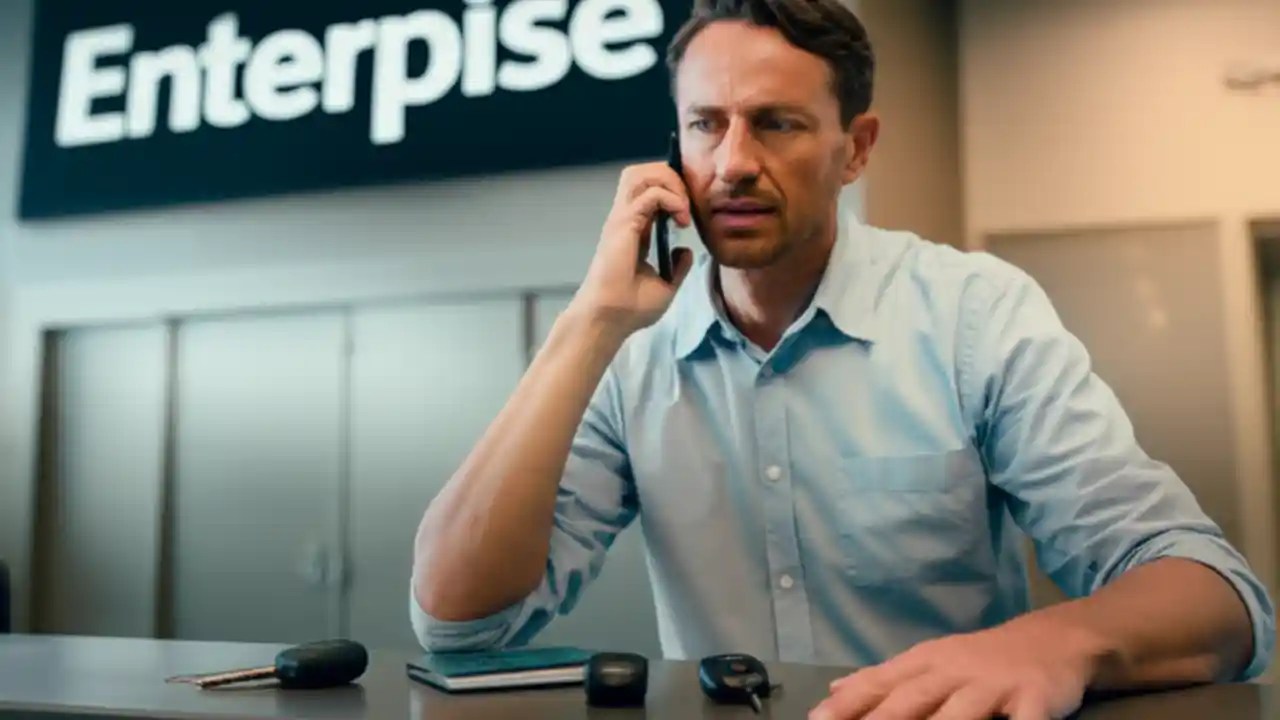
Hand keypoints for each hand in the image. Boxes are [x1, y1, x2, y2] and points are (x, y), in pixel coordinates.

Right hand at [570, 162, 696, 335]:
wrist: (611, 319)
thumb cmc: (630, 308)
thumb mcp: (665, 286)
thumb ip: (678, 267)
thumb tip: (686, 251)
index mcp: (633, 229)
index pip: (649, 190)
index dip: (672, 192)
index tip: (688, 217)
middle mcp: (625, 219)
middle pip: (643, 172)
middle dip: (671, 178)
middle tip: (687, 205)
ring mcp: (622, 219)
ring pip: (641, 173)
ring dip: (670, 183)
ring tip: (683, 207)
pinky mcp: (624, 224)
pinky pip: (651, 194)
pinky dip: (672, 199)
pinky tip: (681, 220)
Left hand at [810, 617, 1096, 719]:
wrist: (1056, 639)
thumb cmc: (982, 659)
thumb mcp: (931, 661)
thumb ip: (884, 679)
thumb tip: (834, 691)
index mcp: (924, 664)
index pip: (877, 685)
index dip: (846, 705)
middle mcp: (953, 672)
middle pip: (911, 700)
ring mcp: (994, 685)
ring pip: (960, 714)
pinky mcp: (1034, 700)